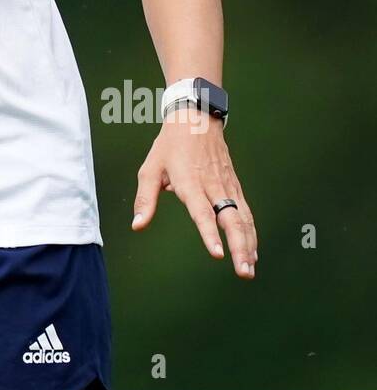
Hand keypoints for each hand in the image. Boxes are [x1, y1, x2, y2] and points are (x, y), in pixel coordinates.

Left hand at [131, 109, 257, 277]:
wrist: (196, 117)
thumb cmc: (170, 145)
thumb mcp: (150, 168)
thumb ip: (145, 199)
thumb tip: (137, 225)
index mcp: (190, 182)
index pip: (202, 212)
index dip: (210, 233)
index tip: (218, 254)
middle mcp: (213, 186)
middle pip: (231, 219)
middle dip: (239, 247)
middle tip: (243, 272)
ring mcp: (227, 186)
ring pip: (243, 218)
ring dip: (248, 244)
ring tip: (249, 269)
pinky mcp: (234, 186)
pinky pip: (246, 212)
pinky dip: (251, 232)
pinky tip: (252, 251)